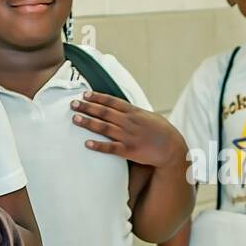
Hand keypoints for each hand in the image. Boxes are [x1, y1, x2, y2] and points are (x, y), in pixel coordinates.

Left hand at [71, 92, 187, 168]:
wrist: (172, 148)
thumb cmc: (161, 131)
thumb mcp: (148, 116)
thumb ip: (134, 112)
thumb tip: (122, 108)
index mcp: (134, 112)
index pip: (112, 101)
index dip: (97, 97)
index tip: (85, 94)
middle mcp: (129, 122)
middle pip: (104, 112)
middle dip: (87, 107)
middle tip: (73, 104)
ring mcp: (128, 136)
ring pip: (104, 128)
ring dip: (88, 122)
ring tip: (75, 118)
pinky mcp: (129, 151)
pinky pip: (111, 148)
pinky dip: (98, 145)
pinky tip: (87, 143)